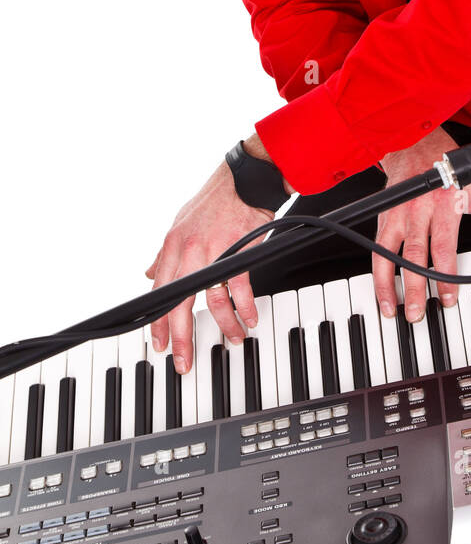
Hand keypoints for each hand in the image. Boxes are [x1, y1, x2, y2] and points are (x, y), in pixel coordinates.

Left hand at [145, 154, 275, 372]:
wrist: (243, 181)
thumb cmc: (214, 202)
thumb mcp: (180, 225)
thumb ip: (164, 254)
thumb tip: (149, 274)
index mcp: (172, 246)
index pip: (157, 292)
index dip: (157, 323)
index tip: (159, 346)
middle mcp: (188, 251)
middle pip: (178, 304)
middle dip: (180, 338)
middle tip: (184, 361)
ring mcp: (213, 252)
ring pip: (211, 300)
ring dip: (223, 324)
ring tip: (232, 338)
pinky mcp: (237, 251)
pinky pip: (239, 288)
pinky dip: (245, 308)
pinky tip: (249, 318)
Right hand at [374, 125, 470, 321]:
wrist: (419, 144)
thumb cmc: (454, 170)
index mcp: (444, 204)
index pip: (443, 247)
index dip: (445, 275)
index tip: (448, 298)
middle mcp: (417, 209)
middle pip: (414, 255)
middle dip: (414, 287)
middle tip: (418, 313)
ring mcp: (397, 213)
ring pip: (389, 253)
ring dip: (389, 284)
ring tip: (392, 310)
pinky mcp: (383, 216)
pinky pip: (376, 248)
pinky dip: (377, 272)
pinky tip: (381, 290)